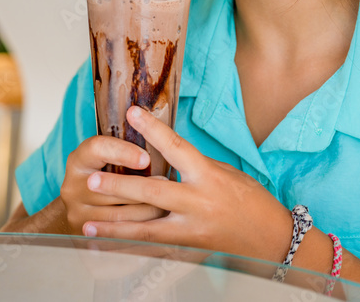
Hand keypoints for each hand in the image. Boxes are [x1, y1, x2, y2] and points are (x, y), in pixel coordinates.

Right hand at [61, 135, 166, 234]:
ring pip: (118, 213)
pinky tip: (159, 220)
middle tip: (166, 181)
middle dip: (141, 185)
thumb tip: (162, 139)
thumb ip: (127, 152)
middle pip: (110, 186)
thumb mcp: (108, 160)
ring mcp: (77, 212)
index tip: (145, 158)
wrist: (82, 209)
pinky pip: (119, 233)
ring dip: (147, 207)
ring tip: (170, 201)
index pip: (98, 149)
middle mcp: (72, 186)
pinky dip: (141, 227)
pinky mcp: (87, 234)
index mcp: (79, 159)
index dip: (122, 152)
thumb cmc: (105, 176)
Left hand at [82, 106, 292, 261]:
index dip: (152, 130)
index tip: (132, 113)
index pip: (176, 147)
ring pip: (147, 228)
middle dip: (120, 186)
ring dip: (114, 226)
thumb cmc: (252, 200)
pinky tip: (108, 246)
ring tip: (87, 223)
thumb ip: (195, 168)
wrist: (272, 240)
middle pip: (153, 192)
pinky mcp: (190, 247)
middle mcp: (199, 202)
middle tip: (92, 182)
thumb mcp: (226, 174)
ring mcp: (193, 228)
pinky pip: (154, 246)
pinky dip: (130, 246)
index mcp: (208, 176)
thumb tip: (168, 157)